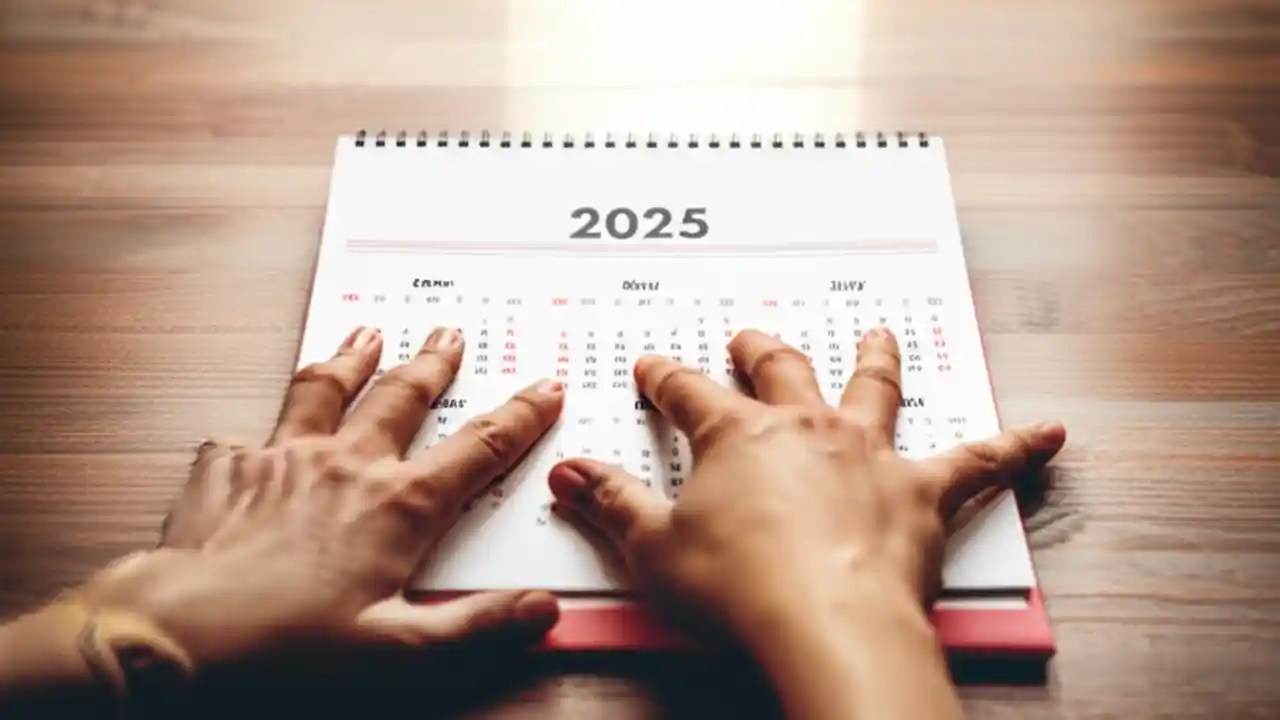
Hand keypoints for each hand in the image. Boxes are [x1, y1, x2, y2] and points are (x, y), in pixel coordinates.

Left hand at [77, 326, 564, 669]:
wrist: (186, 632)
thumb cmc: (290, 646)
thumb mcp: (403, 651)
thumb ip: (478, 624)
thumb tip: (540, 610)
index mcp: (399, 506)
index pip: (478, 449)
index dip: (519, 416)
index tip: (544, 388)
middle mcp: (348, 466)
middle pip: (404, 398)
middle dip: (434, 363)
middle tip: (451, 335)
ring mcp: (286, 457)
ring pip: (327, 390)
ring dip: (353, 359)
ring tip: (367, 331)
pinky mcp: (229, 466)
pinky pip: (246, 434)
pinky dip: (257, 430)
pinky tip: (254, 430)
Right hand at [548, 327, 1064, 644]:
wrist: (824, 622)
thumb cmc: (741, 587)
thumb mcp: (653, 547)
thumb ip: (611, 502)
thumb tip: (570, 472)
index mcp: (738, 435)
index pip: (690, 391)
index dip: (666, 376)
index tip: (653, 366)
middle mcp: (806, 427)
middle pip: (781, 368)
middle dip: (761, 349)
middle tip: (751, 337)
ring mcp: (868, 453)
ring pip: (874, 387)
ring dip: (876, 357)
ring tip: (880, 332)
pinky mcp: (922, 492)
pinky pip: (979, 461)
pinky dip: (1015, 447)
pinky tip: (1050, 432)